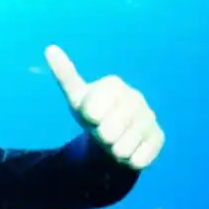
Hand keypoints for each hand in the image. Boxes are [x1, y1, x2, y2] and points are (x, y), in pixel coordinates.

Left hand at [45, 45, 164, 170]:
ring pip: (122, 147)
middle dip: (101, 137)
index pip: (94, 110)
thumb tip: (49, 48)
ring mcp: (149, 117)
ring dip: (113, 151)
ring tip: (114, 142)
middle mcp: (135, 97)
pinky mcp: (158, 137)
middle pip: (108, 131)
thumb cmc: (92, 115)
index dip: (90, 119)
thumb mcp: (76, 97)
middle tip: (102, 132)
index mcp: (113, 85)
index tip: (91, 116)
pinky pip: (138, 158)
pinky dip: (128, 161)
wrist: (112, 138)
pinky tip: (129, 150)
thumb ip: (65, 75)